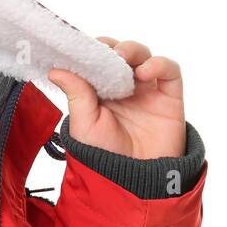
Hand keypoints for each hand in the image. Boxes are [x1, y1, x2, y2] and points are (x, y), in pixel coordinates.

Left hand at [47, 38, 185, 158]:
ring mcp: (146, 89)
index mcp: (98, 90)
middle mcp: (122, 86)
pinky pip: (170, 70)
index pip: (94, 60)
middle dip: (111, 47)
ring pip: (142, 55)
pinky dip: (159, 64)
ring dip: (132, 50)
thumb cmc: (106, 156)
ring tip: (123, 60)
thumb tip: (56, 70)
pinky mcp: (169, 95)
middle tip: (104, 52)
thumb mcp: (84, 125)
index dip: (89, 49)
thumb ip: (76, 95)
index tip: (80, 45)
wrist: (135, 181)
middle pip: (118, 52)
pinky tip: (145, 72)